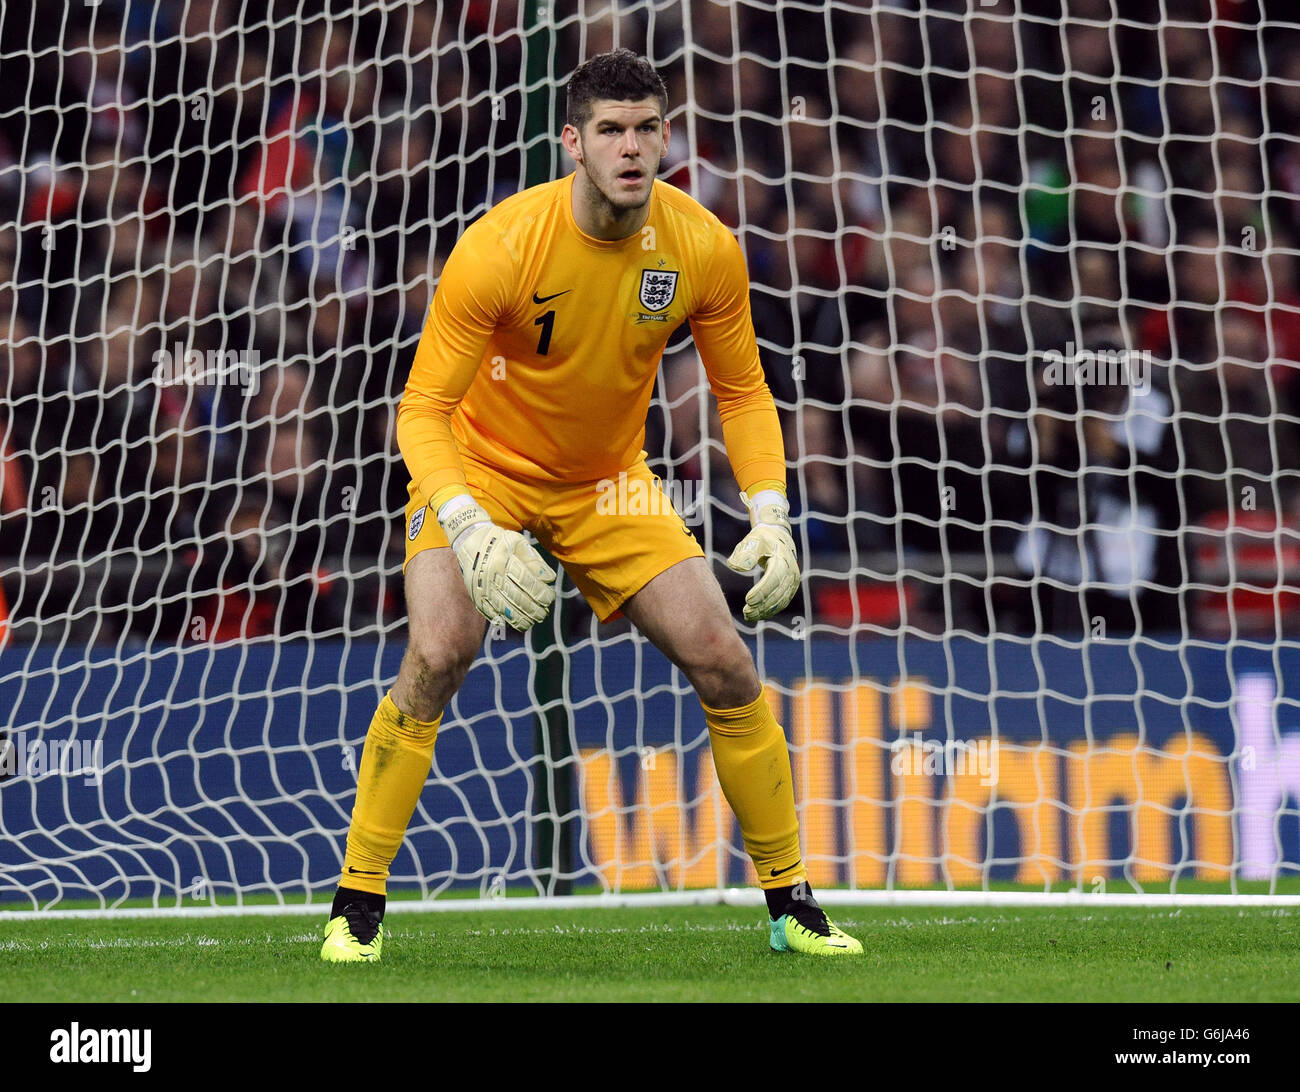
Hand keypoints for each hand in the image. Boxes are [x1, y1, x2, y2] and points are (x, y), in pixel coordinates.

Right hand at [438, 497, 556, 629]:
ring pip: (503, 608)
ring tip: (531, 622)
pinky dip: (501, 619)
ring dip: (519, 618)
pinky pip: (488, 611)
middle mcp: (492, 575)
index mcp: (504, 559)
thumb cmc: (499, 541)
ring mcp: (482, 586)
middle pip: (516, 597)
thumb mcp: (518, 543)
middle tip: (543, 614)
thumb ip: (534, 560)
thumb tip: (549, 579)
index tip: (549, 598)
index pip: (526, 581)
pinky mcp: (475, 594)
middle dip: (532, 609)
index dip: (540, 592)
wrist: (469, 539)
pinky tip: (513, 623)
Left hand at [726, 491, 798, 621]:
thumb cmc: (761, 540)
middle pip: (778, 592)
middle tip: (746, 612)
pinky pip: (781, 602)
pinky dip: (770, 610)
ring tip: (748, 615)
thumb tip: (737, 567)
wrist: (778, 538)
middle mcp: (791, 571)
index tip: (748, 600)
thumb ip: (744, 554)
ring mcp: (793, 581)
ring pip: (780, 600)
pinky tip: (756, 614)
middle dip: (762, 604)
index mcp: (782, 559)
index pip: (773, 578)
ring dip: (765, 610)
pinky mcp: (791, 588)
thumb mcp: (752, 542)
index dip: (762, 591)